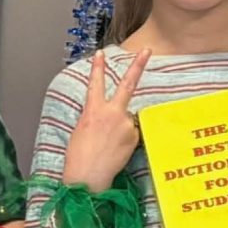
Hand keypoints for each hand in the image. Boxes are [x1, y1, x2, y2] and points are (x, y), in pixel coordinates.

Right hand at [61, 48, 149, 188]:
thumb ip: (97, 116)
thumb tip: (112, 115)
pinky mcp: (134, 136)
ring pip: (127, 118)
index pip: (96, 83)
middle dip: (138, 65)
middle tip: (147, 50)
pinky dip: (125, 139)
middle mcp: (111, 113)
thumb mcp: (82, 129)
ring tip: (108, 144)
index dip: (98, 67)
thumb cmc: (80, 155)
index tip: (100, 54)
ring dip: (120, 127)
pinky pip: (132, 132)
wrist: (89, 176)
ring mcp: (125, 124)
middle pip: (128, 84)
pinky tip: (115, 149)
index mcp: (92, 110)